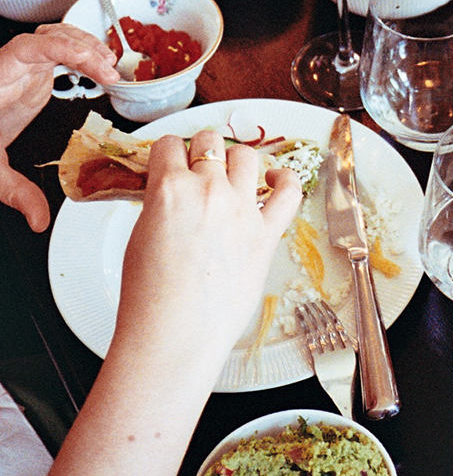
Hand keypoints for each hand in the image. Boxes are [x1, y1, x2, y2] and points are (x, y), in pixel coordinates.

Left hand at [0, 23, 119, 231]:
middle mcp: (11, 68)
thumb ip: (14, 192)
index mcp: (1, 82)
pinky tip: (98, 68)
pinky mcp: (29, 74)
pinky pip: (57, 51)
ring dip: (85, 45)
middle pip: (50, 36)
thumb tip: (39, 220)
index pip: (34, 48)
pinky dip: (80, 54)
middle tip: (112, 70)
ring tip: (111, 64)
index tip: (99, 66)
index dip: (70, 50)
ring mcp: (21, 69)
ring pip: (55, 37)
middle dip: (85, 47)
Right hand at [113, 130, 301, 378]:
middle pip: (210, 143)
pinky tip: (275, 181)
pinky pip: (289, 192)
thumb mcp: (141, 235)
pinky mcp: (267, 234)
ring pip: (247, 157)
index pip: (170, 144)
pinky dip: (285, 180)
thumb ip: (162, 205)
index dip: (170, 153)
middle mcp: (209, 191)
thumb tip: (174, 196)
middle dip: (202, 152)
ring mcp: (242, 211)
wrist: (177, 332)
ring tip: (233, 175)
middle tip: (200, 170)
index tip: (172, 162)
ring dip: (237, 161)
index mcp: (169, 188)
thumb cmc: (150, 294)